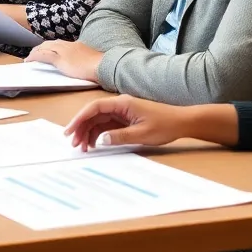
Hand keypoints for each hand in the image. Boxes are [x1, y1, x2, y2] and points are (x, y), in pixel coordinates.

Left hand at [25, 39, 102, 81]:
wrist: (104, 66)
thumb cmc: (102, 67)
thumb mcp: (92, 60)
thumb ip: (86, 60)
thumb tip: (84, 65)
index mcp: (77, 45)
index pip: (60, 44)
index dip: (51, 47)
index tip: (47, 50)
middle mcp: (69, 46)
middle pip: (50, 44)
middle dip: (41, 48)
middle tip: (34, 53)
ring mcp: (64, 51)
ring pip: (45, 48)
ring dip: (36, 52)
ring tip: (29, 58)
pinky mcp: (60, 59)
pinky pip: (43, 56)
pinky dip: (34, 57)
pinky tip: (29, 61)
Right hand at [65, 95, 192, 150]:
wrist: (181, 122)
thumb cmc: (164, 125)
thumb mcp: (142, 134)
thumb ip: (119, 137)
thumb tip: (100, 140)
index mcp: (122, 104)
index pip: (94, 108)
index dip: (79, 118)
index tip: (70, 130)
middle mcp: (119, 106)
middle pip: (93, 114)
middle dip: (81, 128)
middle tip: (73, 143)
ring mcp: (122, 112)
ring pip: (98, 121)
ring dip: (88, 132)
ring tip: (82, 147)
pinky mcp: (125, 119)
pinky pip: (107, 126)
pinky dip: (98, 134)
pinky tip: (94, 144)